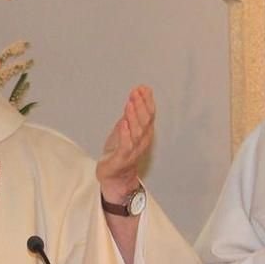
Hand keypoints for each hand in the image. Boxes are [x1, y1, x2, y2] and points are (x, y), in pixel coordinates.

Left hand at [97, 85, 154, 199]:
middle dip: (141, 105)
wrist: (115, 176)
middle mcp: (142, 141)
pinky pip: (126, 145)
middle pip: (145, 121)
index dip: (147, 100)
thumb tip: (135, 94)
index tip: (142, 88)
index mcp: (144, 133)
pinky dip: (125, 134)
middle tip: (136, 92)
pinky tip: (123, 123)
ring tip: (130, 103)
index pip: (149, 114)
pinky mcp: (122, 158)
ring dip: (133, 116)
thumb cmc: (120, 151)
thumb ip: (130, 113)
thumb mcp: (125, 128)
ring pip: (137, 131)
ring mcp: (133, 150)